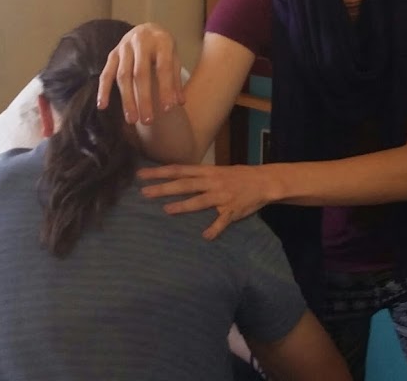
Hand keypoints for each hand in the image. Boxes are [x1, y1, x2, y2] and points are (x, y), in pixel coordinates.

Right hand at [96, 23, 184, 125]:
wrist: (146, 30)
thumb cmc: (163, 48)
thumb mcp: (174, 58)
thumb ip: (175, 79)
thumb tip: (179, 103)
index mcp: (161, 41)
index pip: (164, 67)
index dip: (166, 88)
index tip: (168, 109)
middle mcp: (141, 42)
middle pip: (141, 73)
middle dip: (144, 99)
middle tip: (148, 121)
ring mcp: (124, 47)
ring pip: (123, 75)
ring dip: (127, 99)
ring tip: (132, 120)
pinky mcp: (113, 53)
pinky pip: (106, 72)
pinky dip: (103, 90)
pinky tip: (102, 106)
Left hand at [137, 163, 271, 239]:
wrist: (264, 181)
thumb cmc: (239, 175)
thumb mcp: (218, 170)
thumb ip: (200, 175)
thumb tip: (179, 177)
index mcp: (208, 171)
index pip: (179, 170)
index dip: (160, 172)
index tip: (142, 175)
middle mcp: (212, 182)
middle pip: (184, 185)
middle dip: (164, 188)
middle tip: (144, 192)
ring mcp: (222, 196)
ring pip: (200, 201)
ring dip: (183, 206)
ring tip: (167, 210)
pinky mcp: (232, 210)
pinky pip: (222, 221)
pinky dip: (215, 228)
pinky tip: (206, 236)